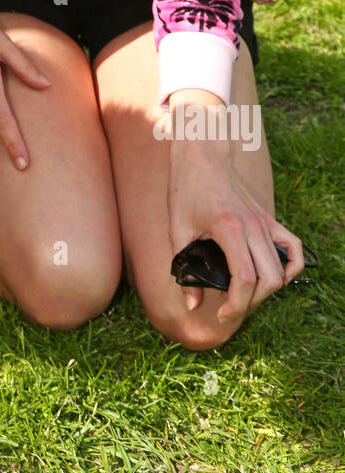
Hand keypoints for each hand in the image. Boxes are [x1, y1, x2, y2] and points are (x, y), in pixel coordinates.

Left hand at [167, 116, 303, 321]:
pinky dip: (290, 267)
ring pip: (282, 270)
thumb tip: (191, 305)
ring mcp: (265, 222)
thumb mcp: (178, 229)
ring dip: (266, 290)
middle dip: (250, 302)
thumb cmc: (186, 190)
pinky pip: (293, 248)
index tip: (221, 315)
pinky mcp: (270, 219)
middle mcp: (253, 226)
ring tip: (244, 294)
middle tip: (229, 305)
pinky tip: (276, 277)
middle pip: (269, 280)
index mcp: (230, 228)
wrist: (203, 157)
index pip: (244, 279)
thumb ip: (184, 268)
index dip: (236, 305)